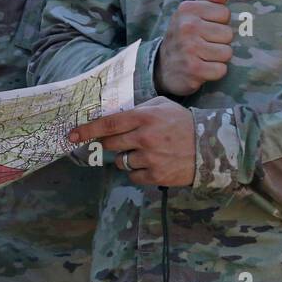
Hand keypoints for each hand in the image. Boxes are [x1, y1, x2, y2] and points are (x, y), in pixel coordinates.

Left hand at [68, 97, 194, 186]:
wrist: (210, 146)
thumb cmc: (183, 122)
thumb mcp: (162, 105)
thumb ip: (139, 109)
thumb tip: (115, 118)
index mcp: (144, 117)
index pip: (108, 124)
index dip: (87, 130)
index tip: (71, 135)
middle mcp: (144, 137)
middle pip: (111, 144)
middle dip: (109, 144)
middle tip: (120, 142)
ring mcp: (149, 158)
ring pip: (121, 161)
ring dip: (127, 158)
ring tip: (146, 152)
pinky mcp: (155, 175)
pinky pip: (133, 176)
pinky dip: (138, 171)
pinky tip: (151, 164)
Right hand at [153, 0, 232, 95]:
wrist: (162, 68)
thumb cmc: (183, 37)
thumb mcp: (189, 15)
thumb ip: (208, 2)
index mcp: (187, 9)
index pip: (224, 13)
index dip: (219, 23)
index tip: (206, 29)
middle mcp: (187, 27)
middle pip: (228, 34)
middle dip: (220, 42)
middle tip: (205, 45)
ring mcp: (190, 48)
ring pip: (227, 52)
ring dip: (218, 58)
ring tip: (204, 56)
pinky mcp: (194, 69)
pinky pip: (221, 69)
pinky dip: (215, 72)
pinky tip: (203, 68)